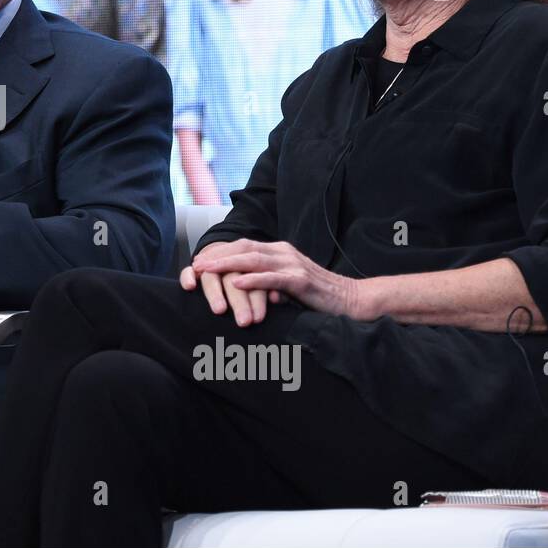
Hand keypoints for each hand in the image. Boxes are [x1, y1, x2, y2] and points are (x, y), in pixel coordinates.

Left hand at [188, 239, 362, 321]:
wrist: (351, 300)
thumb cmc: (317, 295)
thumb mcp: (287, 284)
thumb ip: (267, 281)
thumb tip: (242, 286)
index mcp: (280, 251)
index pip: (244, 246)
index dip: (221, 252)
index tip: (199, 260)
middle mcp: (284, 252)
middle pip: (244, 249)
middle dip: (218, 256)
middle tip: (196, 264)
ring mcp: (293, 264)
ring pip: (254, 260)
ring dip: (227, 264)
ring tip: (207, 270)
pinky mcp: (301, 280)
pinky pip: (272, 278)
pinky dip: (252, 279)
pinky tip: (235, 282)